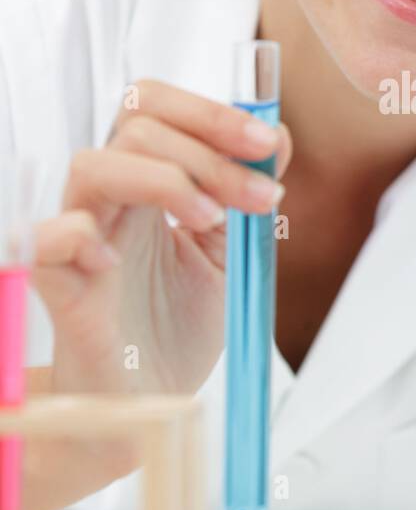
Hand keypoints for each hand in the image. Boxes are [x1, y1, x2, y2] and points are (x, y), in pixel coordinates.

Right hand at [31, 79, 291, 398]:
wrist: (153, 398)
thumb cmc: (179, 327)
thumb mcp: (231, 255)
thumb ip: (247, 197)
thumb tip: (274, 136)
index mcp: (148, 182)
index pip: (160, 111)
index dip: (211, 114)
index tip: (266, 143)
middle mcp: (111, 200)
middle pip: (136, 126)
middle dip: (209, 148)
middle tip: (260, 192)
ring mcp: (80, 237)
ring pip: (93, 166)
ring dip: (164, 180)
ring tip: (211, 220)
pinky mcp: (56, 283)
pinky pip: (47, 238)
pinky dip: (81, 237)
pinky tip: (118, 261)